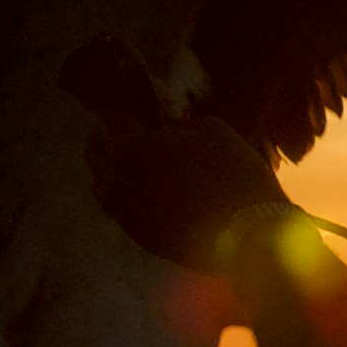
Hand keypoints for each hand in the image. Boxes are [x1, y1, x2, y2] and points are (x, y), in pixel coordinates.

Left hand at [69, 42, 287, 267]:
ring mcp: (125, 217)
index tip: (132, 105)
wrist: (249, 239)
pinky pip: (129, 210)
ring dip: (121, 171)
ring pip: (109, 186)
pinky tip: (163, 193)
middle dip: (111, 140)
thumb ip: (179, 125)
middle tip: (134, 134)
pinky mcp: (142, 241)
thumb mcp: (211, 131)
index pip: (109, 119)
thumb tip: (167, 127)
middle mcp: (115, 184)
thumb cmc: (232, 175)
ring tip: (148, 165)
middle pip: (97, 154)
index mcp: (129, 148)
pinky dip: (137, 198)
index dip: (123, 109)